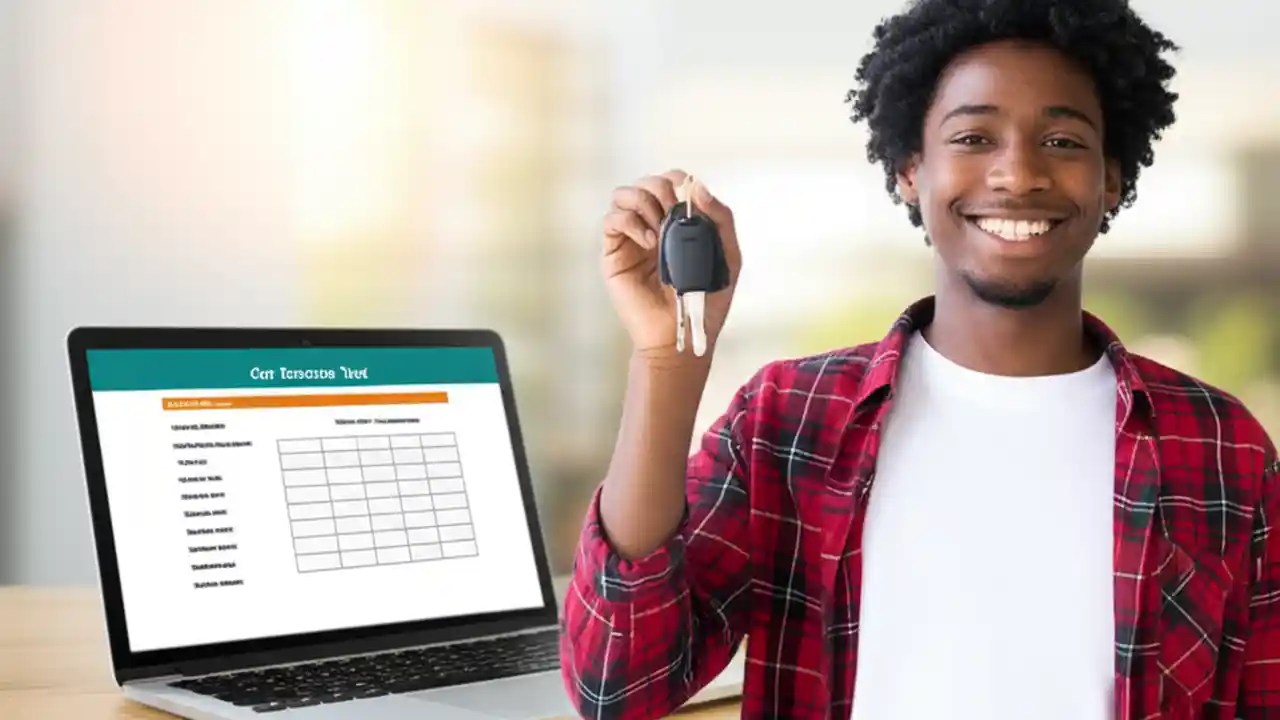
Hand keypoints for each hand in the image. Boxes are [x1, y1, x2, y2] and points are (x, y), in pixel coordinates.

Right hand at [600, 169, 741, 358]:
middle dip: (660, 189)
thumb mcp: (727, 257)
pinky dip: (630, 222)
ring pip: (623, 194)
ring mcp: (632, 238)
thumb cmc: (705, 301)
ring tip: (658, 229)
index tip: (687, 196)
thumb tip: (698, 188)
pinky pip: (612, 220)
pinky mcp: (615, 253)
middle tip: (671, 213)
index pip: (671, 183)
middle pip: (646, 182)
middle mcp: (653, 225)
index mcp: (680, 222)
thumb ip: (721, 219)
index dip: (677, 180)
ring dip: (642, 202)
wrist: (680, 335)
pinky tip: (648, 242)